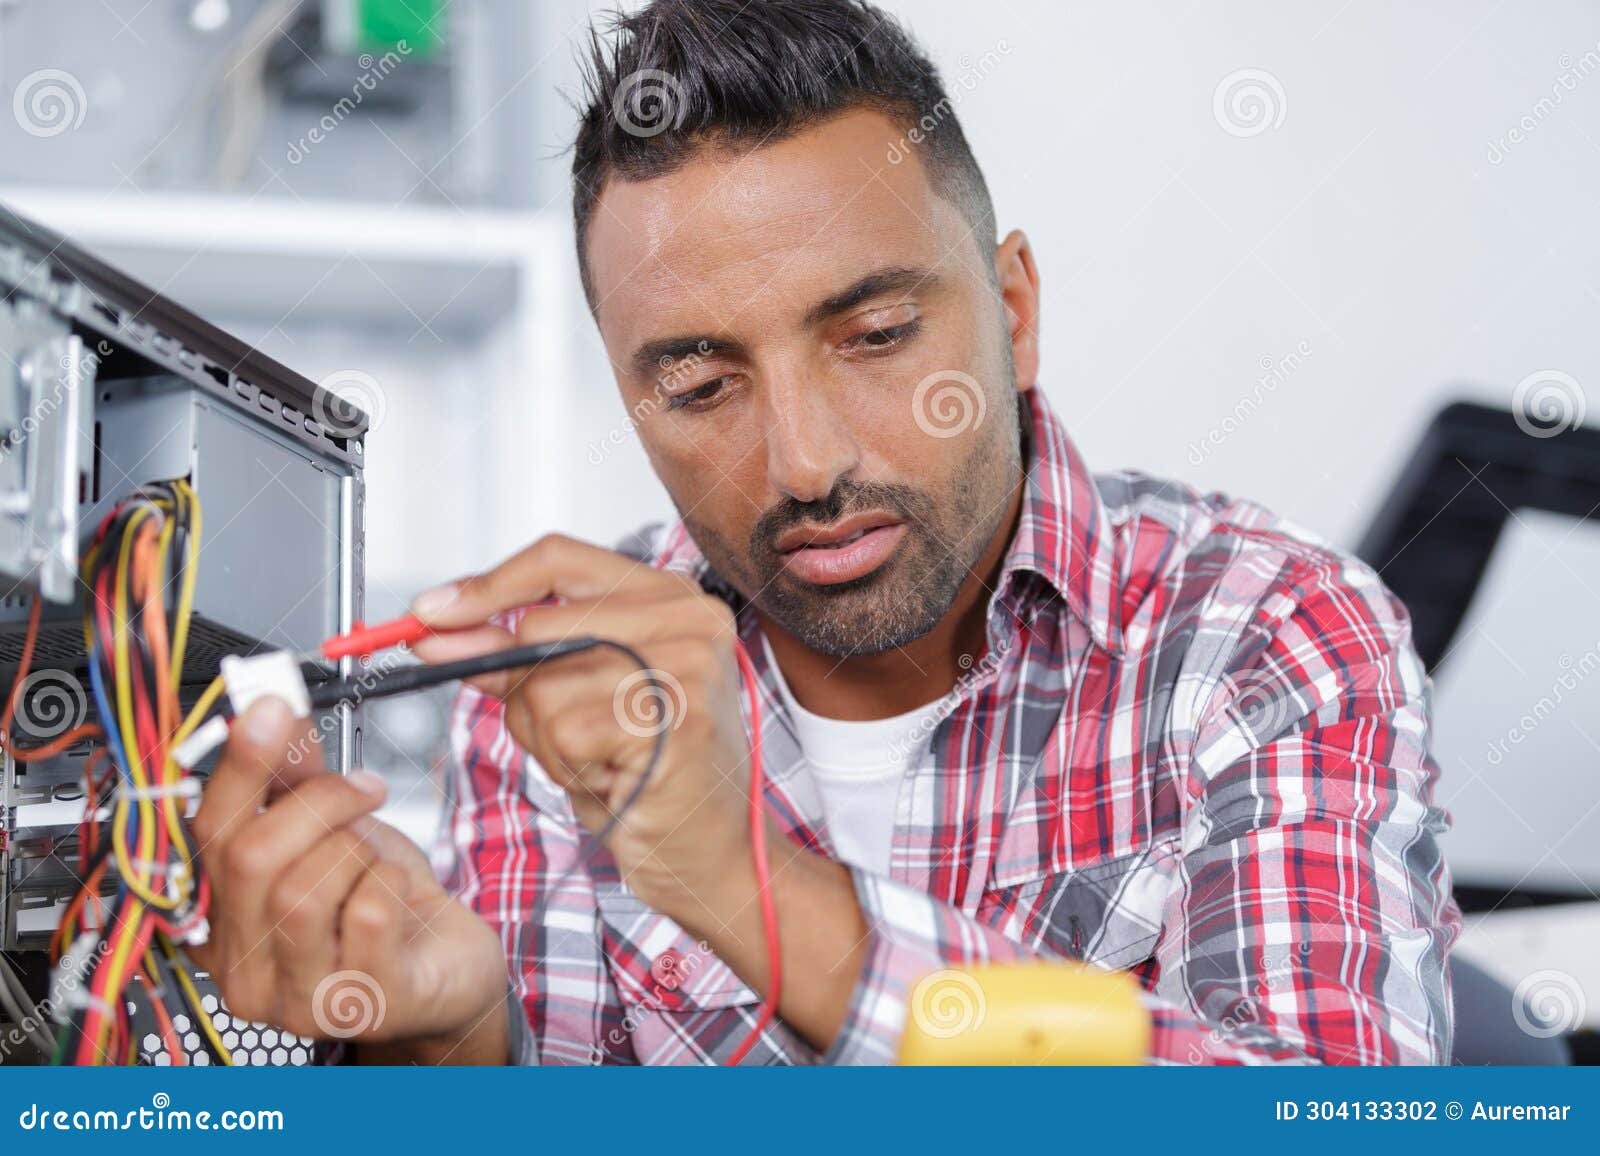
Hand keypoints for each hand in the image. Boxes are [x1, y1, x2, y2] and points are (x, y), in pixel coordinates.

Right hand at [190, 698, 509, 1062]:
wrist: (448, 969)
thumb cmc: (385, 909)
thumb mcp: (336, 834)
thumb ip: (296, 780)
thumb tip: (272, 712)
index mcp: (225, 920)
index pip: (208, 834)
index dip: (241, 766)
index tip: (271, 707)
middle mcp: (245, 970)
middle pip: (251, 859)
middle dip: (320, 803)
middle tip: (366, 789)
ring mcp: (299, 999)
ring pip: (301, 891)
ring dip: (355, 847)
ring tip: (378, 852)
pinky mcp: (363, 1004)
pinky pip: (366, 913)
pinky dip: (390, 881)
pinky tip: (397, 891)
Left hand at [410, 534, 753, 916]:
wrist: (708, 854)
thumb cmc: (641, 775)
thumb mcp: (571, 702)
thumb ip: (511, 659)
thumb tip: (435, 630)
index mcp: (668, 596)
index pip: (558, 558)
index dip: (486, 585)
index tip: (428, 614)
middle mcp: (689, 618)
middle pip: (539, 627)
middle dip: (522, 693)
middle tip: (571, 740)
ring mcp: (691, 666)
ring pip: (544, 685)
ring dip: (548, 741)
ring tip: (603, 763)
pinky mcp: (680, 720)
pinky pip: (566, 732)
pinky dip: (569, 768)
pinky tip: (613, 781)